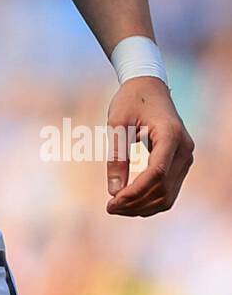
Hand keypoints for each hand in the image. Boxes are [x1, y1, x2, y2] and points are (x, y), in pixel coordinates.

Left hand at [105, 77, 193, 216]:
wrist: (149, 87)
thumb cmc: (131, 100)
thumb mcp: (117, 123)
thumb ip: (117, 156)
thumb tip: (114, 192)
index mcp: (170, 135)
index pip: (156, 173)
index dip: (135, 192)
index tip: (112, 201)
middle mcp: (184, 149)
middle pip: (163, 189)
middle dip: (136, 203)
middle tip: (110, 207)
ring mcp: (186, 158)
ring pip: (168, 195)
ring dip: (143, 206)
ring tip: (117, 207)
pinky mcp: (180, 163)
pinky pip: (168, 190)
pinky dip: (150, 200)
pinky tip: (129, 202)